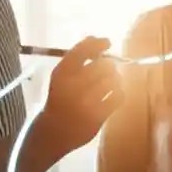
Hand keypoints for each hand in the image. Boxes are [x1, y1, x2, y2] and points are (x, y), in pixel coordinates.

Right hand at [41, 36, 124, 150]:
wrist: (52, 133)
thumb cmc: (60, 100)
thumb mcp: (61, 77)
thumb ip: (77, 59)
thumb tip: (97, 38)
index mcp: (60, 74)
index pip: (81, 51)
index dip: (97, 44)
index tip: (107, 42)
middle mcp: (71, 87)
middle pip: (103, 65)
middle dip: (109, 65)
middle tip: (107, 70)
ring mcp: (85, 103)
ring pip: (113, 80)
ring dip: (115, 79)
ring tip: (109, 83)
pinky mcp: (97, 117)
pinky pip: (118, 97)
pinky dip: (118, 93)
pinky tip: (112, 96)